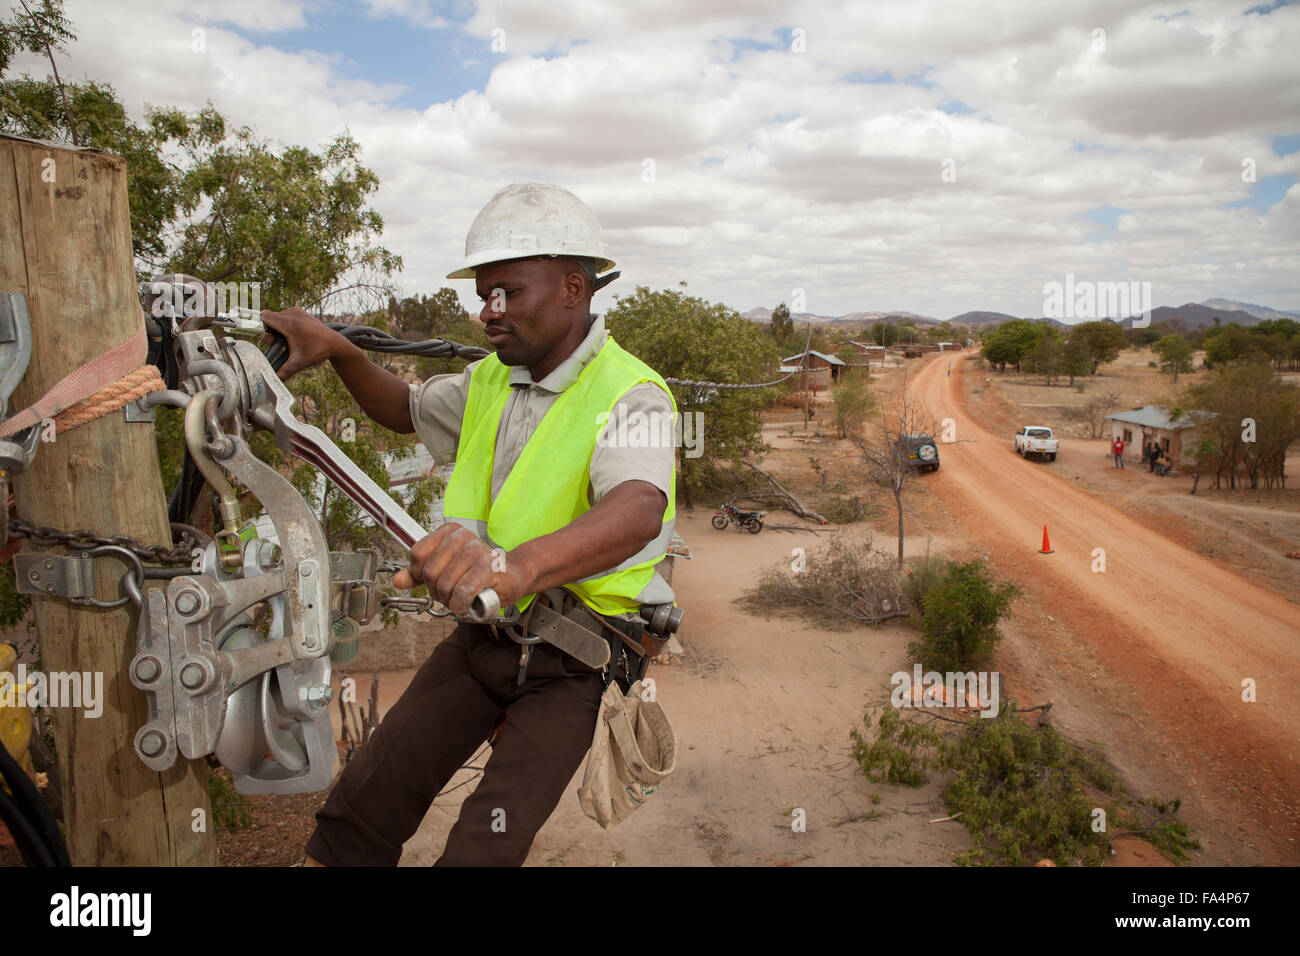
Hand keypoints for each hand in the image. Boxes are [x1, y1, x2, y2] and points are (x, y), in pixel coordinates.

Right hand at [260, 307, 350, 380]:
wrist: (335, 343)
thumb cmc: (318, 351)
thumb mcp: (299, 363)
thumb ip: (284, 372)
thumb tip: (272, 380)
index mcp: (290, 324)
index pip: (264, 317)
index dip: (261, 327)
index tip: (266, 338)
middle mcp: (293, 314)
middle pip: (269, 318)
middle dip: (269, 331)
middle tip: (278, 343)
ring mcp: (297, 310)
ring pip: (276, 316)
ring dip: (276, 327)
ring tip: (287, 339)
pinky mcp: (299, 310)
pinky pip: (283, 315)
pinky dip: (283, 323)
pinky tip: (291, 334)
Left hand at [393, 524, 529, 616]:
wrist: (513, 575)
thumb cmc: (479, 572)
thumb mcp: (447, 569)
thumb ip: (420, 574)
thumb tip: (397, 581)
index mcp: (449, 532)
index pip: (418, 555)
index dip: (421, 575)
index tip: (436, 581)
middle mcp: (462, 537)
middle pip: (430, 572)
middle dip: (437, 592)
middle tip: (451, 594)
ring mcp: (475, 551)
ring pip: (444, 585)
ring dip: (451, 601)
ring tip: (462, 599)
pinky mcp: (488, 568)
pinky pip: (462, 592)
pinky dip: (461, 605)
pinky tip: (466, 606)